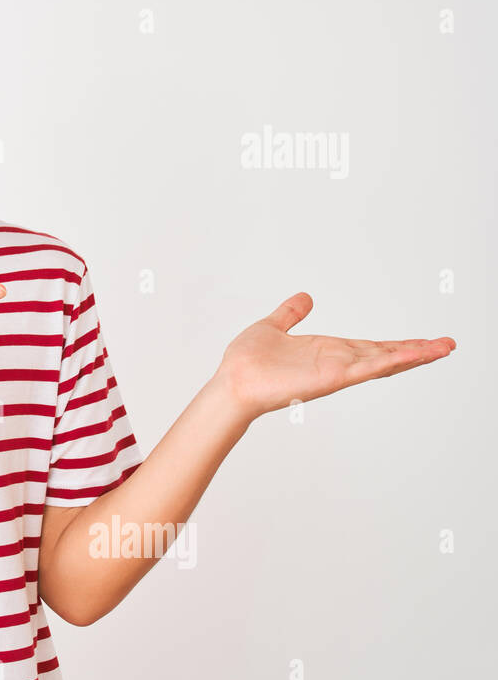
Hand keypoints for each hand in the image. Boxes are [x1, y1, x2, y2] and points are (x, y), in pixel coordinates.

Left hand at [214, 292, 456, 420]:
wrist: (232, 382)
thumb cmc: (246, 362)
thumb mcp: (272, 327)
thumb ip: (290, 314)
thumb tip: (305, 297)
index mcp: (326, 351)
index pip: (369, 346)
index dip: (397, 344)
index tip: (423, 341)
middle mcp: (336, 362)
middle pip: (384, 354)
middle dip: (416, 350)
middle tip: (448, 345)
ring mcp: (336, 371)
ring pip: (383, 361)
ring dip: (414, 355)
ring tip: (443, 348)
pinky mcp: (330, 378)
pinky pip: (366, 368)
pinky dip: (390, 361)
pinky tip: (413, 356)